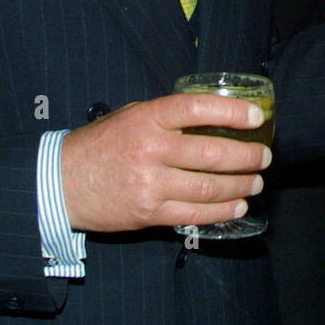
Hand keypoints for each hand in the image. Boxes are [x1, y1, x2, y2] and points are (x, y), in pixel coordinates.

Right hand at [60, 94, 270, 233]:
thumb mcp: (130, 116)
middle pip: (212, 153)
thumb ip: (166, 116)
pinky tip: (237, 205)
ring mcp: (150, 184)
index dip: (232, 112)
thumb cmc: (100, 145)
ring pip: (209, 187)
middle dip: (247, 156)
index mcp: (147, 118)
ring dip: (240, 185)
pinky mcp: (149, 213)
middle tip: (264, 156)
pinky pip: (195, 214)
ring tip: (256, 181)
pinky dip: (222, 211)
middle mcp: (151, 150)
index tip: (257, 117)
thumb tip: (210, 116)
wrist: (60, 183)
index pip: (197, 109)